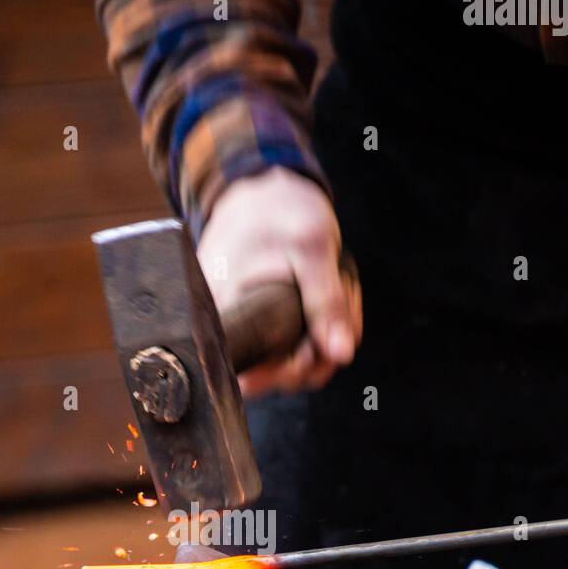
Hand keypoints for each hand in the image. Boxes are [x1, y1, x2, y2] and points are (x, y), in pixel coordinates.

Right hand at [197, 167, 361, 397]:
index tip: (314, 347)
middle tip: (341, 301)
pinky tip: (333, 296)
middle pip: (280, 374)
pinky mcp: (269, 326)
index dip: (287, 371)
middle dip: (321, 348)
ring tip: (339, 290)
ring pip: (297, 361)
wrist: (264, 191)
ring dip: (328, 335)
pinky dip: (324, 327)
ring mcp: (253, 330)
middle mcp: (233, 331)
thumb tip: (340, 353)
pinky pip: (300, 343)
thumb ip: (326, 303)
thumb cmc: (277, 212)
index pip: (250, 377)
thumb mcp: (311, 249)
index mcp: (226, 315)